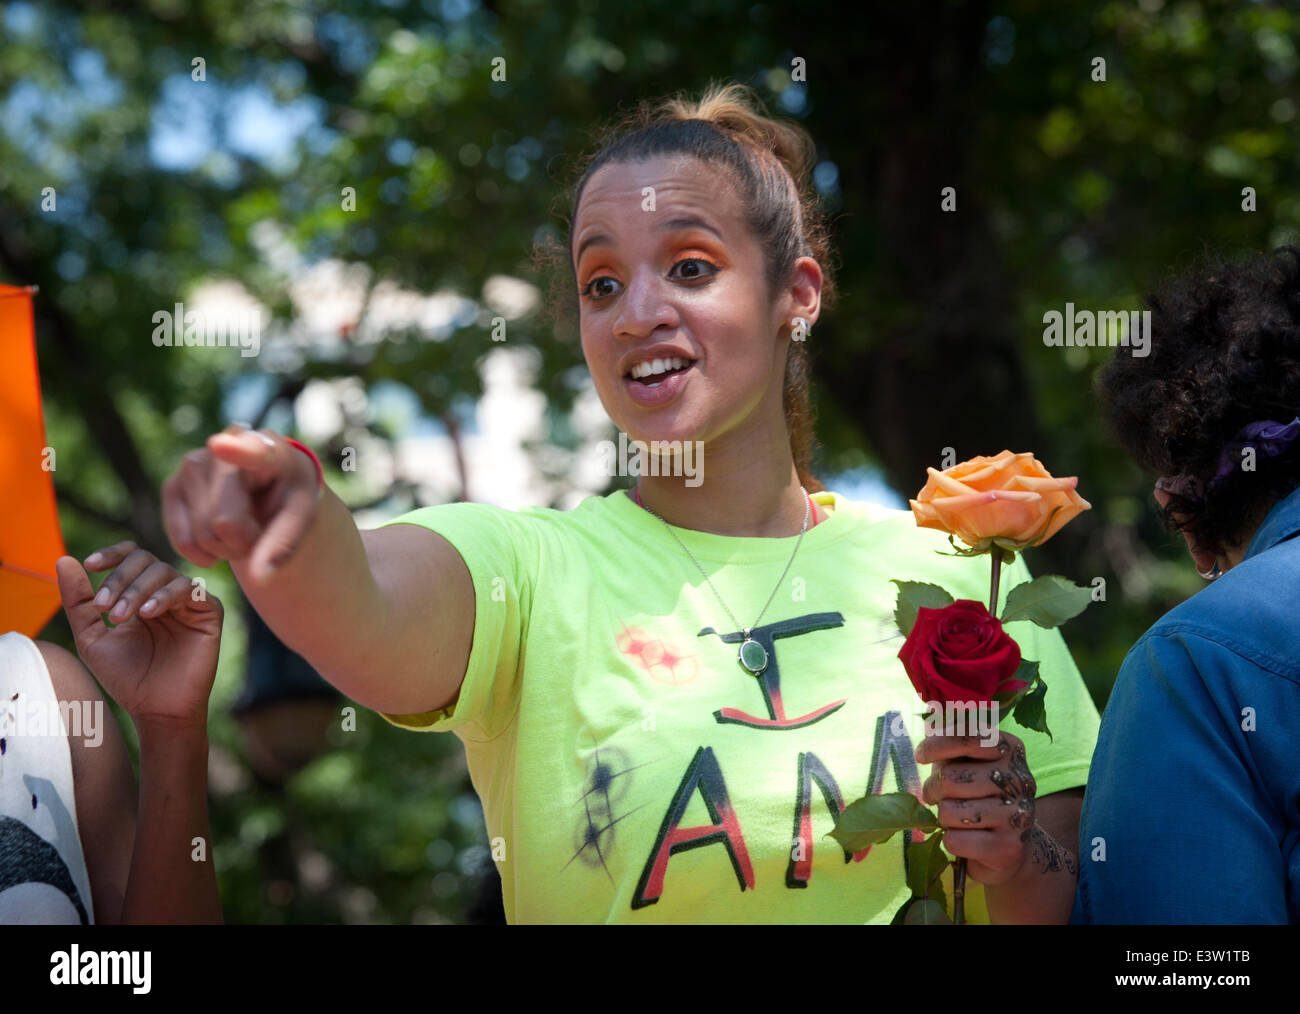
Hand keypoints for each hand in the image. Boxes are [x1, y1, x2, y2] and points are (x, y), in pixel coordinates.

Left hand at [55, 544, 222, 726]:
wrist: (156, 709)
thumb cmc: (126, 677)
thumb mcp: (91, 637)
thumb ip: (78, 602)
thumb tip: (64, 560)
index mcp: (141, 594)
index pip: (131, 556)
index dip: (112, 554)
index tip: (90, 564)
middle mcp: (166, 593)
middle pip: (146, 560)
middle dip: (120, 579)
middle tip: (104, 608)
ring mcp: (189, 601)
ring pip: (166, 572)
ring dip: (137, 590)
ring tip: (121, 617)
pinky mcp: (210, 612)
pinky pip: (191, 589)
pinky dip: (165, 596)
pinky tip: (148, 614)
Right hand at [162, 423, 320, 582]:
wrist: (266, 488)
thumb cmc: (288, 498)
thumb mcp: (302, 517)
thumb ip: (284, 544)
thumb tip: (259, 577)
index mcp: (268, 448)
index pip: (251, 451)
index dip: (235, 450)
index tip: (220, 446)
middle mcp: (224, 446)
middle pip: (224, 522)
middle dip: (244, 541)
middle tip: (259, 531)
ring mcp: (193, 464)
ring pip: (202, 535)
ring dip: (225, 547)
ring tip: (241, 529)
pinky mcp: (172, 484)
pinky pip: (182, 541)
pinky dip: (202, 554)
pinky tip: (218, 540)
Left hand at [917, 730, 1036, 885]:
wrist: (1009, 847)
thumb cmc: (978, 796)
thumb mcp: (966, 763)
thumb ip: (950, 743)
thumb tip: (930, 721)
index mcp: (1011, 750)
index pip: (968, 736)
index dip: (936, 744)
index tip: (920, 756)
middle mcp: (1020, 779)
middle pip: (951, 778)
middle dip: (933, 789)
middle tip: (934, 796)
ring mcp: (1019, 815)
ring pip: (951, 812)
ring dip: (942, 817)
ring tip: (952, 818)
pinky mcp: (1010, 847)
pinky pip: (956, 840)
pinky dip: (950, 841)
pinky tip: (963, 838)